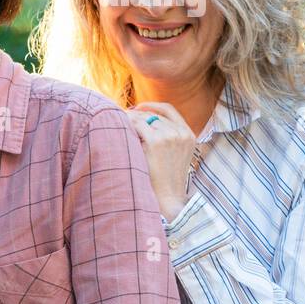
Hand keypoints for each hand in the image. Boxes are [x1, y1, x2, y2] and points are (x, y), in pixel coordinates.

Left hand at [126, 101, 196, 220]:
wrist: (168, 197)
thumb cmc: (165, 179)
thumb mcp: (174, 154)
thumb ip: (167, 136)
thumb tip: (144, 120)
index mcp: (189, 134)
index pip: (169, 109)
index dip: (151, 106)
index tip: (136, 108)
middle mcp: (181, 132)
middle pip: (153, 114)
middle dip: (135, 116)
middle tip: (118, 118)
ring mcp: (170, 136)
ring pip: (143, 118)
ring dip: (128, 121)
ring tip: (115, 125)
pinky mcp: (157, 141)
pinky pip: (136, 125)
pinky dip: (125, 124)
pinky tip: (117, 130)